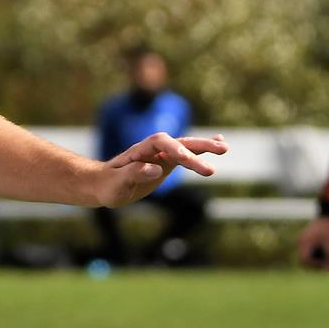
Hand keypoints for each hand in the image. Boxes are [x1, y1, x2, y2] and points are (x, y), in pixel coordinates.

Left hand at [97, 133, 226, 206]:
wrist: (103, 184)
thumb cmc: (108, 185)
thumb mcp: (117, 183)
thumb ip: (134, 174)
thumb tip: (155, 168)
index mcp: (140, 151)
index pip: (160, 143)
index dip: (174, 149)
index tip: (185, 159)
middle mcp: (153, 149)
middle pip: (178, 142)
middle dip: (198, 146)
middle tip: (220, 150)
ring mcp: (161, 155)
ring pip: (186, 147)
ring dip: (205, 147)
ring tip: (225, 148)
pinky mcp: (167, 163)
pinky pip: (186, 155)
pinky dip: (201, 150)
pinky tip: (219, 142)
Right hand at [297, 216, 328, 270]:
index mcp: (306, 242)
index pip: (305, 260)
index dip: (315, 265)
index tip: (326, 263)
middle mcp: (303, 241)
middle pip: (305, 259)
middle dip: (316, 263)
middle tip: (328, 263)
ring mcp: (306, 238)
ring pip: (309, 254)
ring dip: (318, 257)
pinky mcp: (311, 237)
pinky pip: (312, 249)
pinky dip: (320, 252)